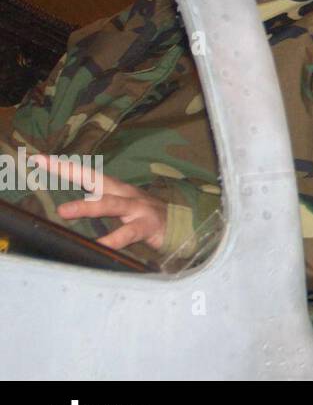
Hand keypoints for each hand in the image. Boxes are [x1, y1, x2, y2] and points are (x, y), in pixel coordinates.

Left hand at [32, 154, 167, 251]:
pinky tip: (100, 245)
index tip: (38, 159)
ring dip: (88, 207)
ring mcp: (138, 208)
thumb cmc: (144, 217)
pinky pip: (128, 232)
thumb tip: (63, 210)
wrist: (182, 227)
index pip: (87, 174)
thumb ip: (98, 205)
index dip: (65, 167)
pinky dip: (114, 239)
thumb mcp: (121, 208)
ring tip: (65, 211)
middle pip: (97, 180)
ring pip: (111, 204)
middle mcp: (125, 194)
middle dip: (72, 173)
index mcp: (116, 190)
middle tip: (45, 167)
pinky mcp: (148, 225)